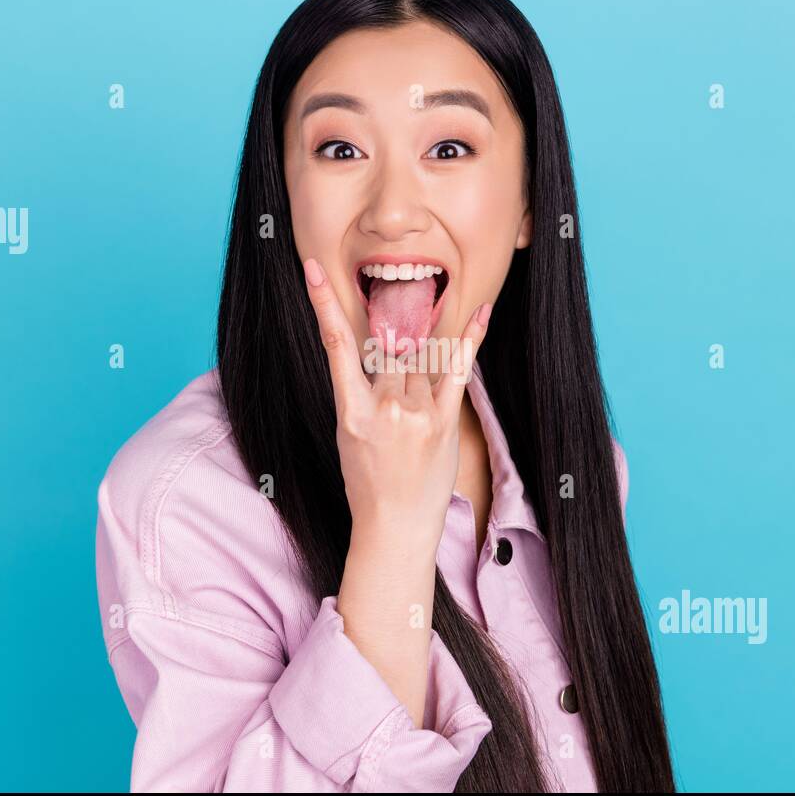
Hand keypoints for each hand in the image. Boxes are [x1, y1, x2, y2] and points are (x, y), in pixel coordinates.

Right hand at [301, 257, 490, 551]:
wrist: (396, 526)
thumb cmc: (369, 481)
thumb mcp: (349, 433)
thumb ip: (360, 391)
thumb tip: (377, 351)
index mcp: (350, 410)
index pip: (335, 345)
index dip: (323, 302)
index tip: (313, 269)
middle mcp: (383, 407)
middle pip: (387, 352)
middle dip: (391, 349)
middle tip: (395, 362)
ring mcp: (416, 413)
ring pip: (417, 361)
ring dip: (416, 366)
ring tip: (412, 391)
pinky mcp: (444, 421)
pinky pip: (458, 370)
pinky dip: (470, 339)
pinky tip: (481, 312)